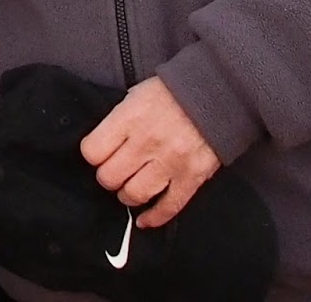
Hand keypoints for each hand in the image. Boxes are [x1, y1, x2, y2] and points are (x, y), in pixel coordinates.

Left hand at [78, 75, 219, 227]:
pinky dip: (154, 218)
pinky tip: (144, 220)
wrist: (217, 92)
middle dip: (108, 177)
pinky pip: (168, 207)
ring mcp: (170, 162)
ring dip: (127, 196)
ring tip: (129, 188)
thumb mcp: (136, 95)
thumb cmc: (172, 91)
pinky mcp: (192, 177)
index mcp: (129, 118)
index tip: (99, 154)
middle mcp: (147, 142)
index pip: (92, 151)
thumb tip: (103, 142)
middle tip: (115, 172)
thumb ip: (119, 120)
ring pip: (134, 194)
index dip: (93, 156)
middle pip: (109, 177)